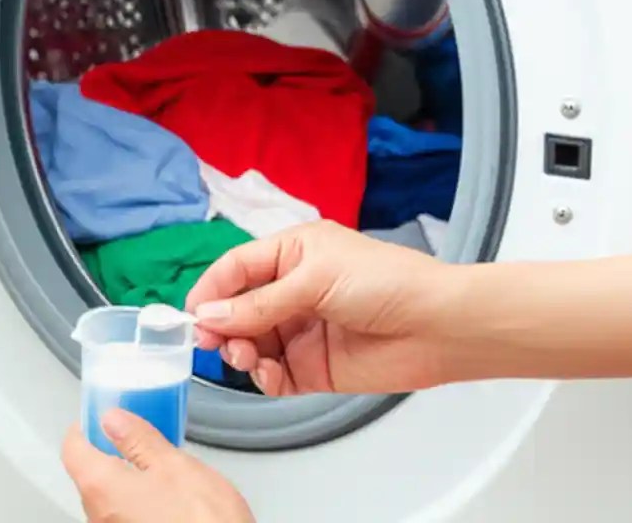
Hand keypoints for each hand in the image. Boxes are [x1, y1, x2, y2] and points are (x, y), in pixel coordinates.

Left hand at [61, 410, 253, 522]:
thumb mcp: (174, 466)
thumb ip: (138, 439)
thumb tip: (112, 420)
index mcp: (100, 487)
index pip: (72, 448)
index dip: (86, 426)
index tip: (104, 416)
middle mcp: (97, 517)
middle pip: (90, 475)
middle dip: (113, 454)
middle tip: (140, 440)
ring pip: (109, 499)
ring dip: (129, 482)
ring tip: (163, 473)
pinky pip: (125, 518)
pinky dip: (140, 504)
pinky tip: (168, 503)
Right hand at [185, 220, 456, 394]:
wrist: (439, 326)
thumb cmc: (389, 282)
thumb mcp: (316, 279)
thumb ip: (260, 302)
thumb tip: (209, 315)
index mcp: (292, 253)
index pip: (235, 269)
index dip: (211, 290)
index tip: (192, 315)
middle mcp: (293, 290)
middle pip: (236, 310)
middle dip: (221, 326)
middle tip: (213, 343)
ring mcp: (301, 330)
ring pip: (250, 344)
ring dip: (240, 352)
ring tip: (246, 357)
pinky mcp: (313, 367)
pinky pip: (273, 375)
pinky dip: (263, 378)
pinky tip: (268, 375)